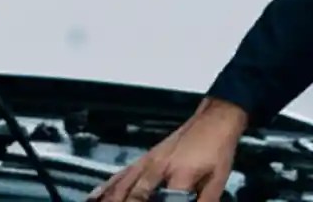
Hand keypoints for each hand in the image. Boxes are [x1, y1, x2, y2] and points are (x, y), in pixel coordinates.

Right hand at [89, 97, 247, 201]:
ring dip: (111, 199)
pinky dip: (106, 187)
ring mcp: (148, 161)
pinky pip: (121, 174)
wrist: (214, 119)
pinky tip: (94, 196)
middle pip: (135, 195)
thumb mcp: (218, 180)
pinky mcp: (145, 157)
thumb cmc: (219, 150)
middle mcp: (159, 167)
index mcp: (181, 174)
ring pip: (123, 185)